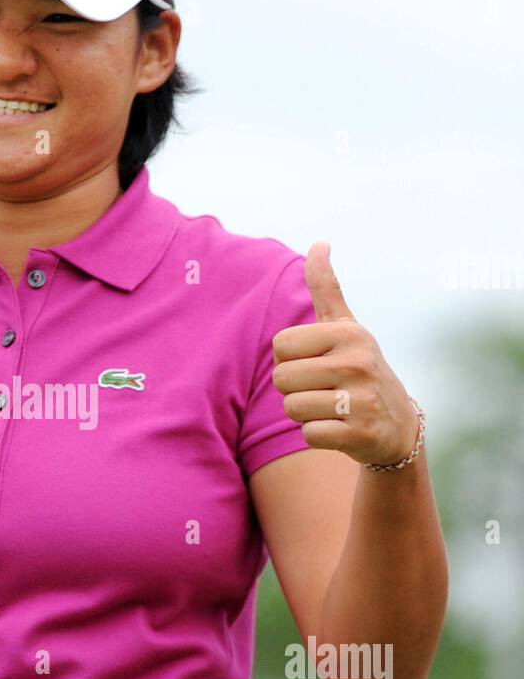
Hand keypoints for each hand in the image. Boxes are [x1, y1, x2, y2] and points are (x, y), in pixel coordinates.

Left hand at [271, 242, 418, 466]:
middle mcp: (358, 362)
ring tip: (333, 408)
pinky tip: (341, 428)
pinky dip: (318, 435)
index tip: (317, 362)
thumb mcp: (345, 327)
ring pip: (292, 407)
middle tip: (324, 389)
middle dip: (294, 388)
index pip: (280, 345)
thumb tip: (320, 243)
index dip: (290, 358)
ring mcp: (362, 399)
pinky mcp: (360, 433)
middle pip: (282, 378)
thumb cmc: (358, 369)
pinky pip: (309, 434)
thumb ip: (327, 288)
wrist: (397, 425)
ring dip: (305, 413)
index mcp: (349, 333)